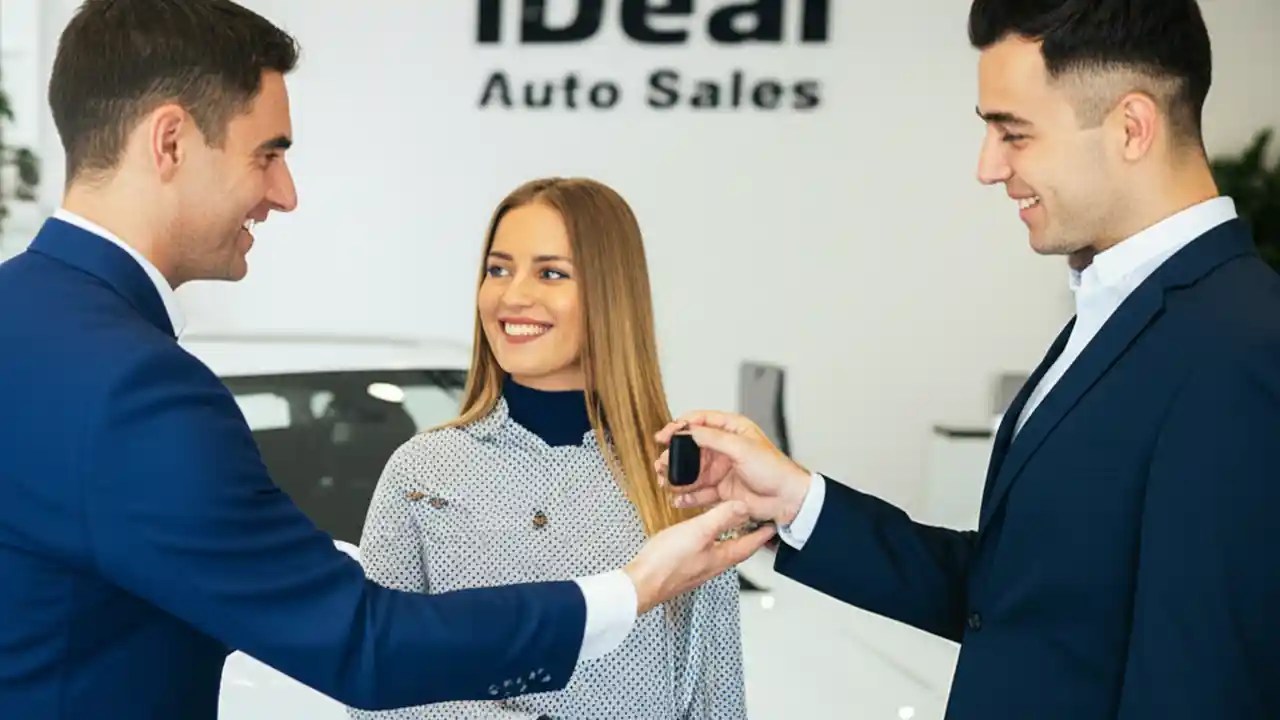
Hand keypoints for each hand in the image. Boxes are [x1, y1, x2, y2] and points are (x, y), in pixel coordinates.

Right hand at [623, 501, 774, 614]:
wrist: (641, 584)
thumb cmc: (667, 562)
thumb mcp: (698, 532)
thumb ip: (721, 518)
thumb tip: (743, 507)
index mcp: (722, 557)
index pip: (750, 544)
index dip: (763, 533)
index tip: (774, 525)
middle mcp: (713, 565)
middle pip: (738, 548)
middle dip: (749, 534)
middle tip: (757, 522)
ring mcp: (699, 567)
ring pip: (722, 549)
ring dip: (729, 535)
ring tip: (732, 523)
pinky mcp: (685, 567)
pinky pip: (705, 550)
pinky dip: (710, 538)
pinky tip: (701, 533)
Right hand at [654, 411, 811, 526]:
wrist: (786, 499)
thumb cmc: (774, 469)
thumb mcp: (741, 447)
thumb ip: (713, 438)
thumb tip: (689, 431)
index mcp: (732, 430)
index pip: (700, 421)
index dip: (680, 426)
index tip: (664, 435)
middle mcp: (724, 448)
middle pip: (690, 448)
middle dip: (674, 456)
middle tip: (661, 463)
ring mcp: (721, 469)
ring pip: (692, 471)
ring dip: (677, 477)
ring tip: (665, 481)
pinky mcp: (721, 489)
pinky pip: (699, 492)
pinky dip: (687, 496)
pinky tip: (678, 498)